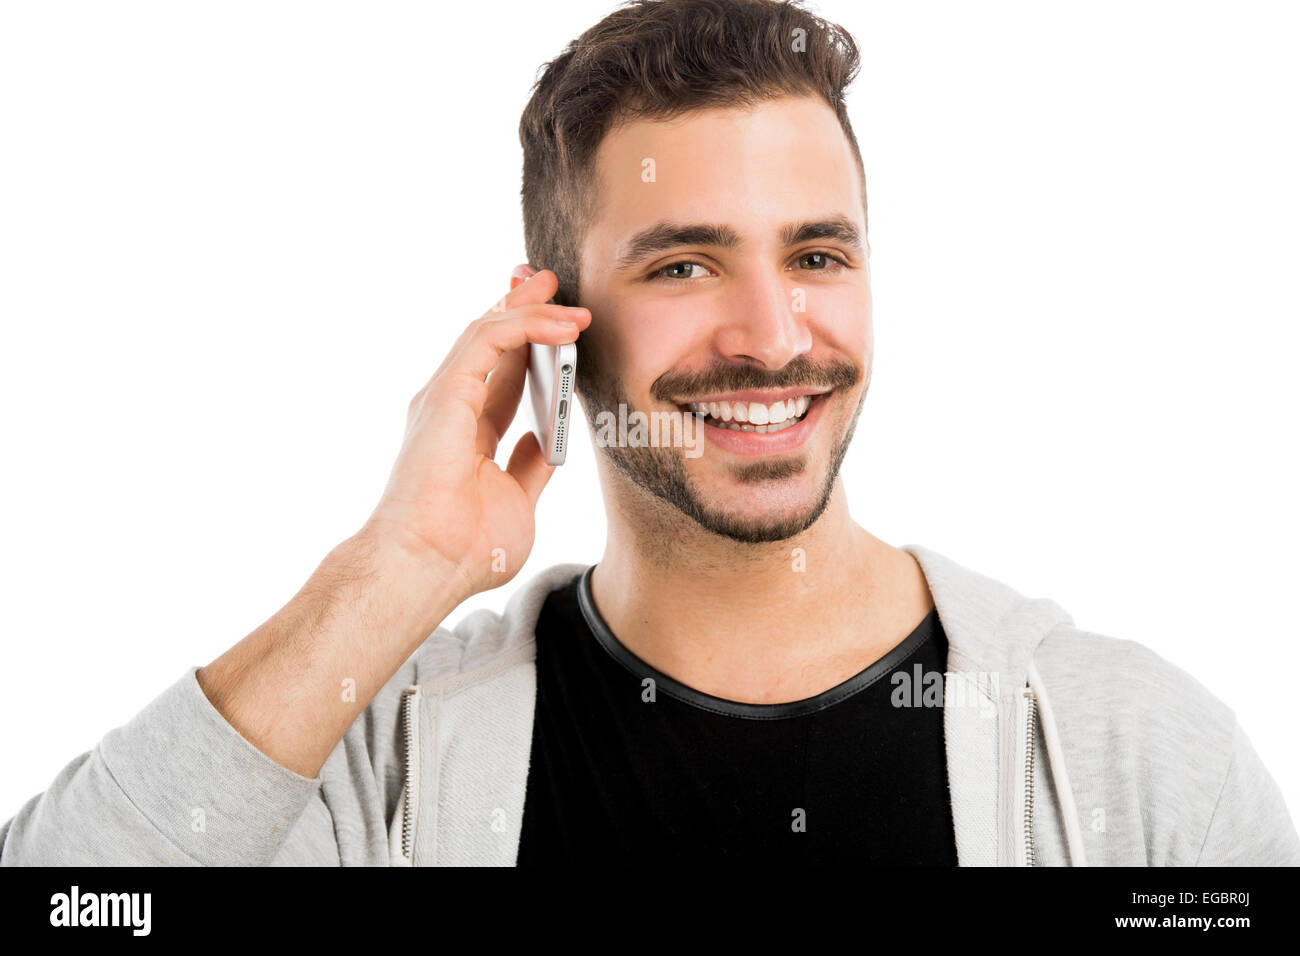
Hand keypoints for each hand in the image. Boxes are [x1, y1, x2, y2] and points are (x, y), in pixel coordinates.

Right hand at [359, 266, 589, 601]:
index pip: (500, 372)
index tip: (559, 322)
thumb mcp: (517, 500)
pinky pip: (488, 340)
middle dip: (522, 306)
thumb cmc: (462, 550)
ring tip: (567, 297)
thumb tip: (544, 439)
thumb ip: (529, 465)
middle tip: (552, 282)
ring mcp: (444, 398)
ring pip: (488, 331)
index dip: (527, 343)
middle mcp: (451, 408)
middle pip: (491, 342)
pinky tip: (561, 325)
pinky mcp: (445, 394)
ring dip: (531, 309)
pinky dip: (526, 324)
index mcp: (466, 432)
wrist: (426, 568)